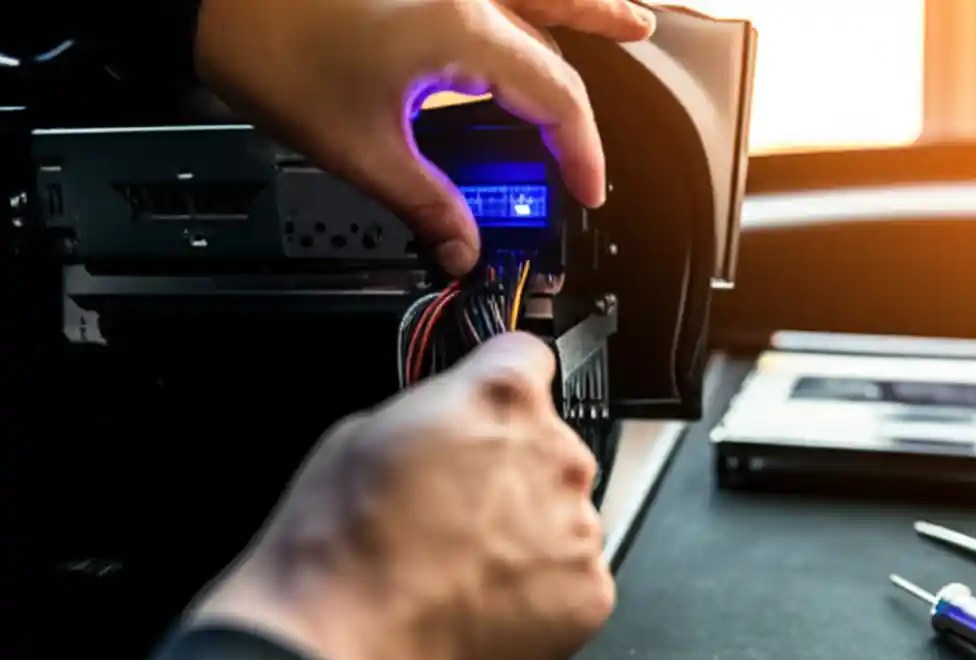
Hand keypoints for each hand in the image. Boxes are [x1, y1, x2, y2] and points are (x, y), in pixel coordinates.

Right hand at [191, 333, 613, 659]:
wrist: (344, 650)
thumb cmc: (338, 549)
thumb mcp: (361, 434)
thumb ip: (432, 416)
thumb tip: (446, 425)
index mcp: (501, 398)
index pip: (528, 357)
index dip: (502, 380)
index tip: (494, 399)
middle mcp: (554, 454)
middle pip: (551, 444)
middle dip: (512, 468)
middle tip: (458, 506)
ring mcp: (578, 526)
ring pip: (564, 512)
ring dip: (528, 529)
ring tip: (464, 563)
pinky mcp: (589, 592)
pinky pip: (575, 576)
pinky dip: (542, 587)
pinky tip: (485, 600)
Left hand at [193, 0, 655, 274]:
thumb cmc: (271, 47)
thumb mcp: (359, 148)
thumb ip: (426, 204)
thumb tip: (460, 246)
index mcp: (466, 34)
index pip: (559, 99)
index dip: (583, 154)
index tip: (586, 192)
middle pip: (557, 53)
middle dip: (577, 112)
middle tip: (590, 155)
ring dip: (590, 11)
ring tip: (632, 22)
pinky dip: (537, 6)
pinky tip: (541, 14)